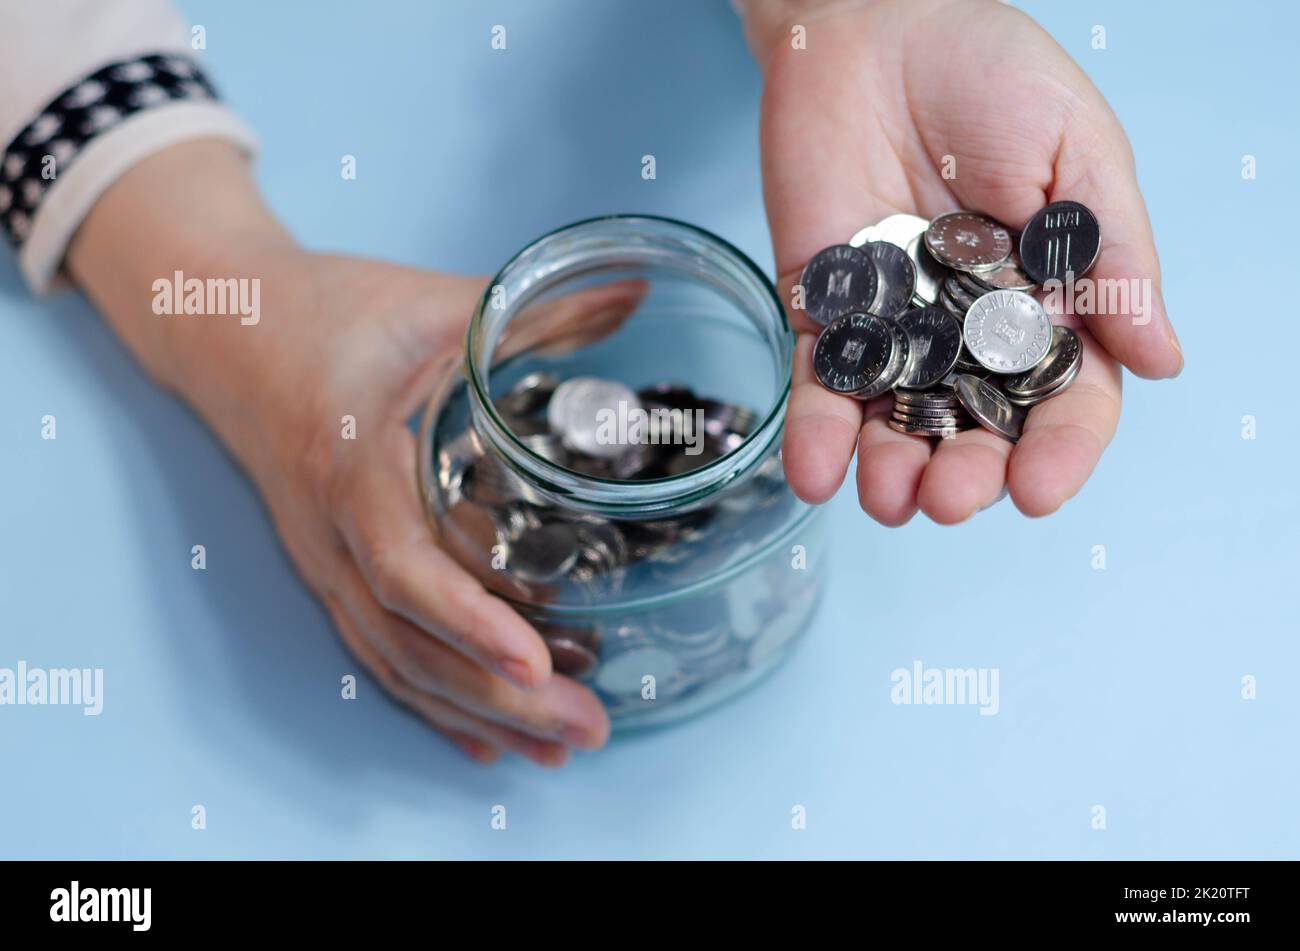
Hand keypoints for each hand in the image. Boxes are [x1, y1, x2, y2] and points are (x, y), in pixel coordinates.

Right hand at [68, 142, 611, 764]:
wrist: (226, 326)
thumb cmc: (329, 312)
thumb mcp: (435, 302)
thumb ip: (535, 307)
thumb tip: (638, 292)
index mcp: (353, 466)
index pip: (403, 565)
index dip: (468, 620)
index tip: (533, 662)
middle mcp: (332, 533)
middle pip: (408, 640)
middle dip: (497, 697)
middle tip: (587, 729)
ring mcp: (324, 560)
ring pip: (394, 660)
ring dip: (474, 713)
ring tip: (557, 748)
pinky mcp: (330, 570)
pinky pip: (378, 651)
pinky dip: (433, 700)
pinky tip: (486, 738)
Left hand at [743, 0, 1181, 523]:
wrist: (878, 25)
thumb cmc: (992, 76)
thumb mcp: (1080, 154)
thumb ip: (1113, 258)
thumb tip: (1162, 359)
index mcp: (1046, 303)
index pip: (1063, 398)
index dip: (1058, 450)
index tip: (1040, 489)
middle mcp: (970, 331)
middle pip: (976, 429)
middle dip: (968, 473)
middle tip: (952, 497)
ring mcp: (894, 329)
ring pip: (895, 423)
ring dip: (892, 471)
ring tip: (889, 499)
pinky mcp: (824, 313)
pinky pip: (819, 383)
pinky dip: (814, 433)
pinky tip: (816, 474)